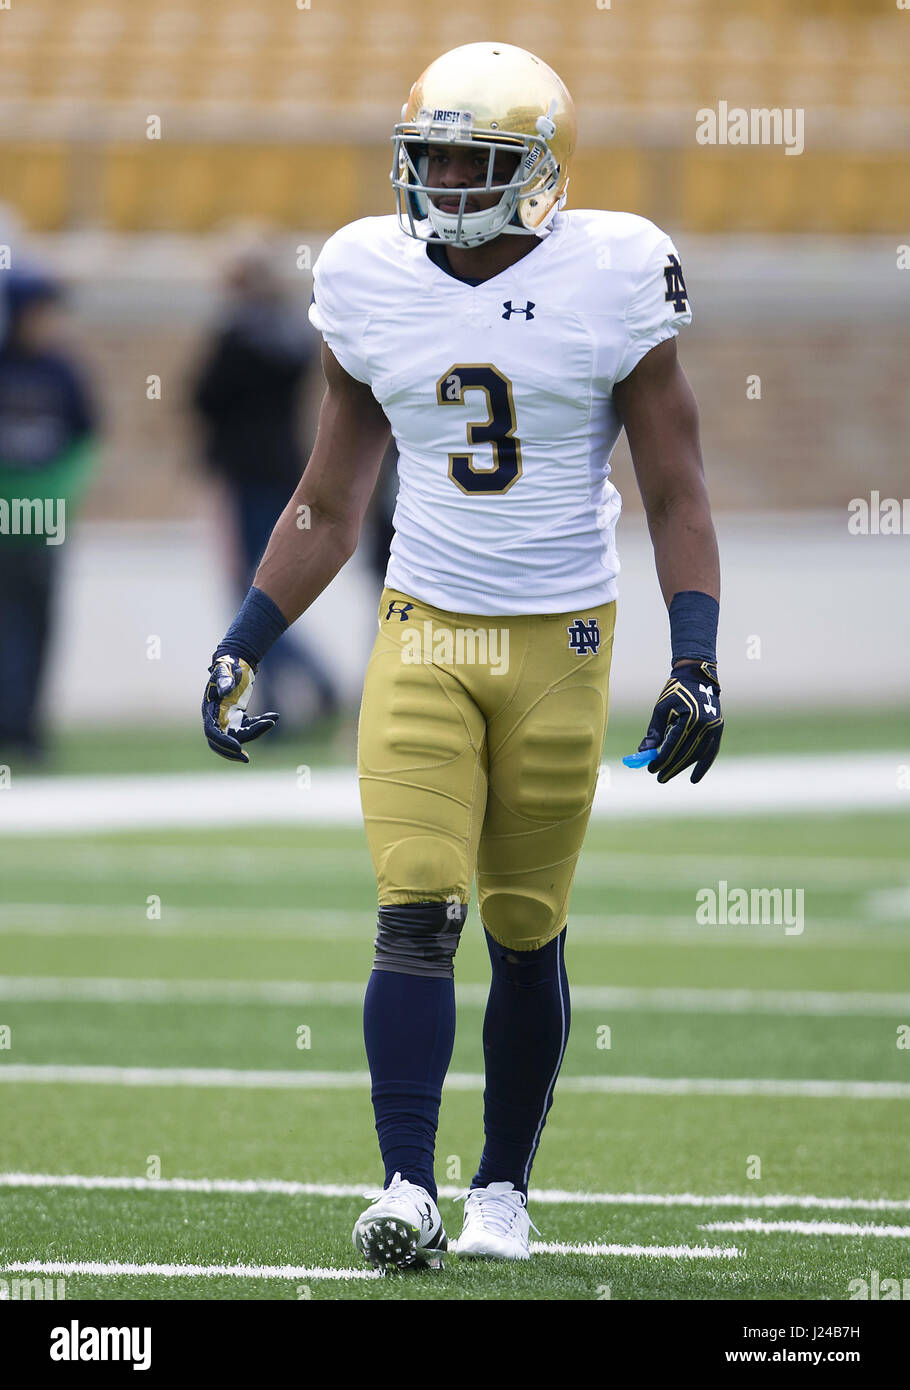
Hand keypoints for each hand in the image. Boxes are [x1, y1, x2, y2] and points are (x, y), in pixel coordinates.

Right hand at [202, 653, 278, 762]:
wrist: (236, 661)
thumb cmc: (229, 665)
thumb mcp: (225, 670)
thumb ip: (224, 680)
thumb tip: (225, 690)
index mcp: (209, 709)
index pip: (212, 732)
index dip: (223, 742)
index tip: (237, 748)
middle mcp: (216, 717)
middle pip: (220, 742)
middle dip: (231, 752)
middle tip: (246, 759)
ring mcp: (227, 719)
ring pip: (239, 736)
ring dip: (256, 732)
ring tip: (272, 720)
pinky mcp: (237, 718)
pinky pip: (249, 728)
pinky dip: (261, 724)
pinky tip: (274, 716)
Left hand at [637, 659, 722, 783]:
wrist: (698, 678)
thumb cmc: (675, 693)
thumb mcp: (661, 710)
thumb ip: (654, 733)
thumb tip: (644, 752)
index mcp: (689, 718)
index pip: (673, 745)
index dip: (662, 759)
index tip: (651, 769)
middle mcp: (704, 725)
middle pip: (686, 753)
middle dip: (671, 767)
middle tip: (659, 778)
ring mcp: (714, 728)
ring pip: (698, 754)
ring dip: (684, 767)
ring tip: (670, 775)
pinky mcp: (718, 729)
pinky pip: (711, 752)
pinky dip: (703, 765)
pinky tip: (694, 778)